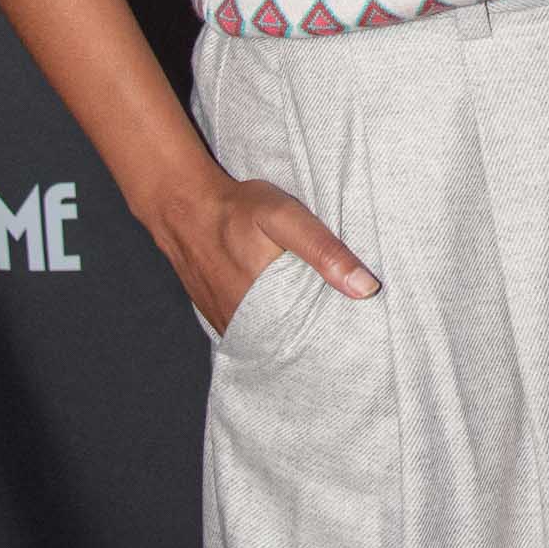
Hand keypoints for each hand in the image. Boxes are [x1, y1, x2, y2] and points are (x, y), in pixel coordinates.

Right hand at [156, 162, 380, 338]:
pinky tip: (284, 311)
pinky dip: (270, 326)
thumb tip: (366, 288)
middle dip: (319, 333)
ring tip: (317, 317)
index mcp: (270, 305)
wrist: (182, 207)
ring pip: (273, 339)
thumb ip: (324, 251)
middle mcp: (247, 324)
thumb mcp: (285, 218)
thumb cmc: (236, 209)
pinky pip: (253, 333)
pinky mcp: (219, 320)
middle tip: (345, 322)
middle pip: (296, 340)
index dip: (340, 331)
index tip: (363, 327)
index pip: (317, 335)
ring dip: (294, 331)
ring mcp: (230, 325)